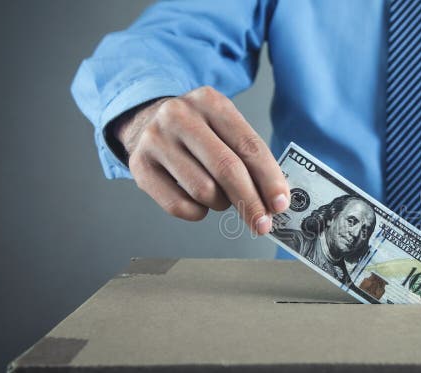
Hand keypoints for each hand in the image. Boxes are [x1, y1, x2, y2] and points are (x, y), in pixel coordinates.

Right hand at [112, 86, 289, 233]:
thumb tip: (274, 199)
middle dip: (251, 202)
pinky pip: (178, 205)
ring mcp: (156, 140)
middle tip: (262, 223)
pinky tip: (200, 202)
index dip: (269, 180)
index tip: (280, 204)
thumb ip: (250, 158)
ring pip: (203, 190)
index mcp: (211, 102)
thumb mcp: (225, 128)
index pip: (249, 146)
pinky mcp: (140, 165)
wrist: (146, 120)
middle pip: (227, 169)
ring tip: (221, 197)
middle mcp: (180, 116)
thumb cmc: (198, 131)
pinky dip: (198, 212)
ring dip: (221, 203)